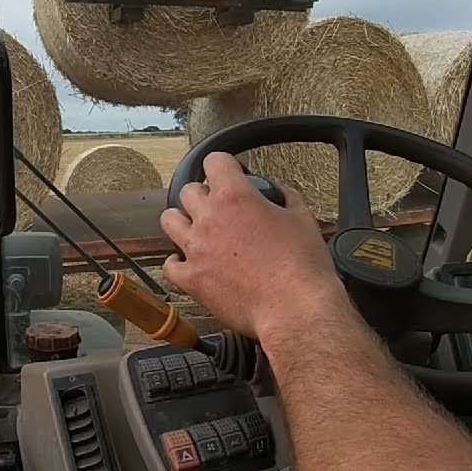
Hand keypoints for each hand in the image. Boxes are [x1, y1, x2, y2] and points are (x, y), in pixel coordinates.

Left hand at [159, 152, 348, 340]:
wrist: (294, 309)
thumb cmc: (302, 268)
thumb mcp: (302, 218)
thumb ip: (285, 197)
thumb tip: (278, 191)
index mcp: (235, 197)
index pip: (215, 161)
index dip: (225, 165)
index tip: (232, 173)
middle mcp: (209, 219)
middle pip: (188, 190)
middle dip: (203, 194)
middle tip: (217, 205)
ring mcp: (196, 249)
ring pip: (169, 220)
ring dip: (182, 221)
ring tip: (196, 229)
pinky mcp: (192, 280)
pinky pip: (169, 265)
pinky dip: (177, 262)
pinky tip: (188, 262)